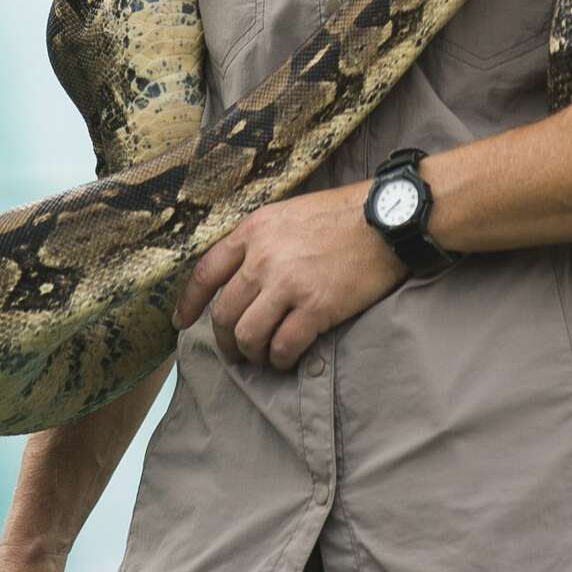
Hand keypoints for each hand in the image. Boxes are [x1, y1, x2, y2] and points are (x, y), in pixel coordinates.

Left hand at [172, 183, 407, 369]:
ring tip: (264, 356)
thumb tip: (242, 274)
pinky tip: (288, 358)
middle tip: (237, 352)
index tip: (183, 322)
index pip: (205, 273)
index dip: (190, 303)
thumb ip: (261, 240)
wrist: (387, 219)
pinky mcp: (316, 307)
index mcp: (254, 231)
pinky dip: (281, 359)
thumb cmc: (343, 215)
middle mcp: (263, 258)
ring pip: (248, 336)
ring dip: (253, 353)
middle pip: (224, 314)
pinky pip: (284, 346)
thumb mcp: (289, 213)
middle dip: (226, 341)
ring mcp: (288, 283)